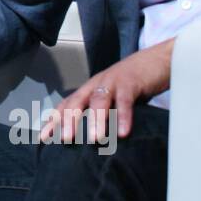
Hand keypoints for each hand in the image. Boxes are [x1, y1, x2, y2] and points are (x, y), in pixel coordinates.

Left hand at [39, 37, 173, 142]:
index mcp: (90, 89)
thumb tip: (92, 139)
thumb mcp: (113, 98)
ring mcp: (113, 82)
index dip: (55, 120)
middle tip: (66, 140)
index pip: (67, 104)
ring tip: (95, 139)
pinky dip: (123, 116)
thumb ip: (102, 113)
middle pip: (77, 101)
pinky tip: (123, 132)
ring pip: (99, 100)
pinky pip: (125, 100)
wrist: (157, 60)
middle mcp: (97, 84)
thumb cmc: (133, 83)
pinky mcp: (132, 82)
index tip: (44, 138)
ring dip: (96, 120)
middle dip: (69, 120)